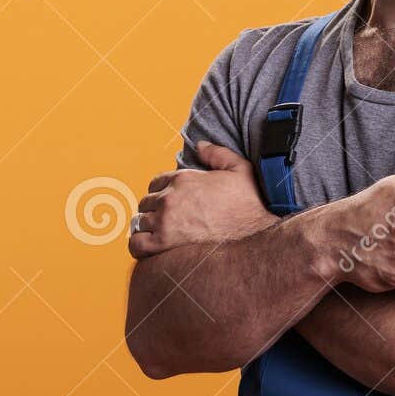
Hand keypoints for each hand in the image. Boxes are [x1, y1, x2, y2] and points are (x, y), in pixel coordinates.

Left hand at [127, 141, 278, 259]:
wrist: (257, 237)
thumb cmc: (252, 205)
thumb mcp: (241, 169)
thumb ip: (218, 154)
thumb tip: (200, 145)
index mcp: (184, 179)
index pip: (156, 183)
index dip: (164, 193)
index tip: (174, 205)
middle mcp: (170, 198)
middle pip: (146, 202)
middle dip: (155, 211)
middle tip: (170, 223)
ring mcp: (164, 221)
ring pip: (139, 222)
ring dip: (147, 228)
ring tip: (161, 237)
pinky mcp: (164, 244)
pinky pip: (137, 243)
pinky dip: (140, 246)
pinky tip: (152, 249)